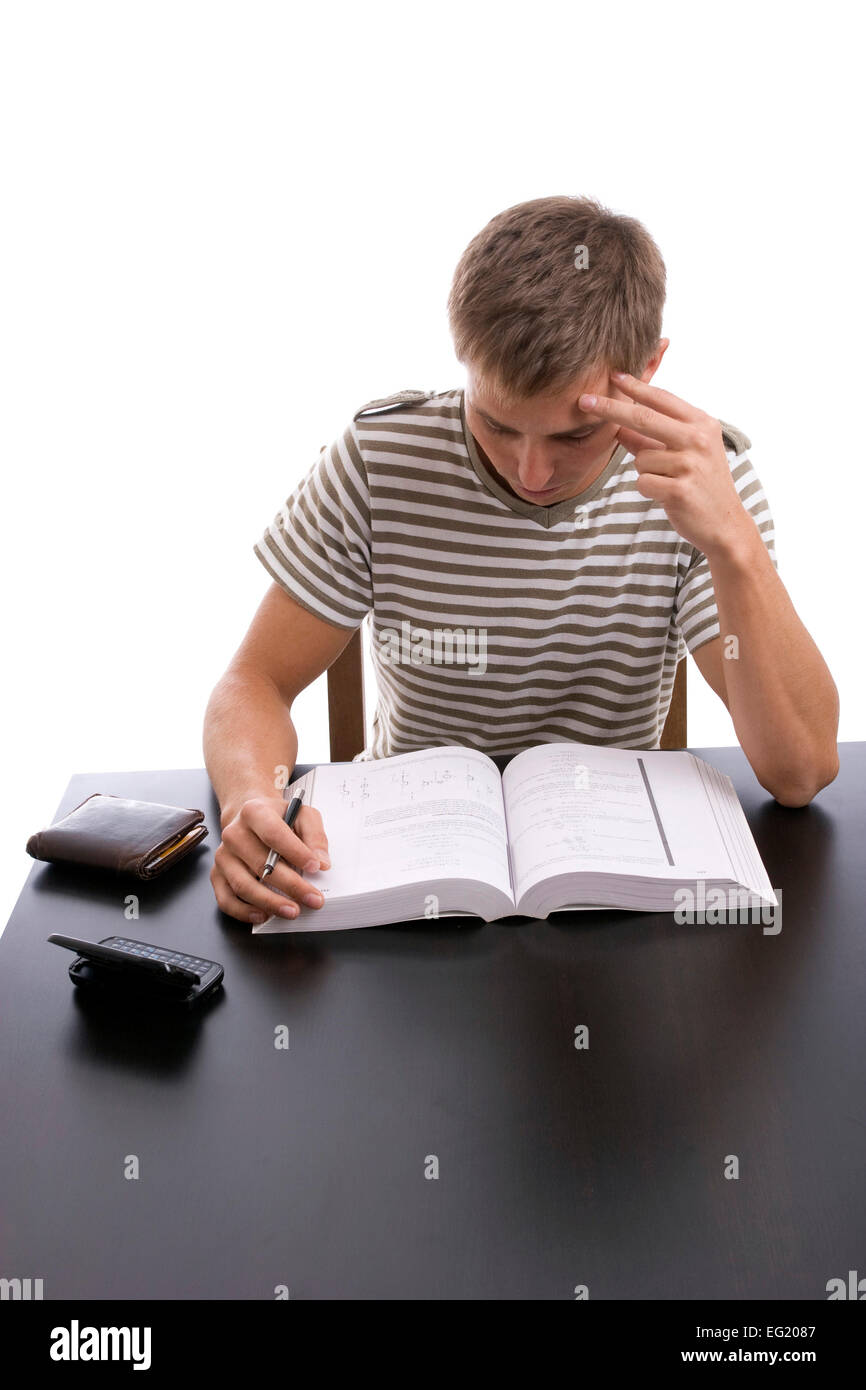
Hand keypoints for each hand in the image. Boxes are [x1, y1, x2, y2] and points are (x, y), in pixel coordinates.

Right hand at [211, 795, 330, 924]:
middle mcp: (234, 834)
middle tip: (313, 899)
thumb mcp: (302, 814)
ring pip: (243, 885)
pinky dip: (243, 912)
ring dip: (269, 902)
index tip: (316, 867)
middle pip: (261, 864)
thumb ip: (315, 835)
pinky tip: (263, 915)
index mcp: (254, 812)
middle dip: (291, 885)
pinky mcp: (217, 875)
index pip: (274, 834)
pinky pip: (226, 899)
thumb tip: (321, 862)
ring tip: (292, 911)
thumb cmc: (278, 818)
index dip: (295, 852)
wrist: (249, 818)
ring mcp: (223, 856)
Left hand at [579, 372, 752, 559]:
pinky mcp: (680, 489)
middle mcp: (698, 439)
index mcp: (702, 424)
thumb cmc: (702, 484)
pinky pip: (643, 482)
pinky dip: (649, 489)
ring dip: (646, 472)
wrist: (725, 523)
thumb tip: (619, 426)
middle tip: (583, 401)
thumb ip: (653, 439)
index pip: (662, 399)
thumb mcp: (685, 453)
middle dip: (610, 408)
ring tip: (669, 482)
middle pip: (643, 418)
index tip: (612, 376)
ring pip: (640, 459)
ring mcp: (690, 464)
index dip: (635, 386)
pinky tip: (669, 496)